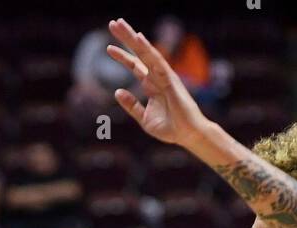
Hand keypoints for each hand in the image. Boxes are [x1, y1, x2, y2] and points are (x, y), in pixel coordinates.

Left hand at [106, 17, 212, 149]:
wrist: (187, 135)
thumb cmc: (170, 128)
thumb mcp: (144, 119)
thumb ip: (131, 106)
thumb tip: (117, 91)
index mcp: (151, 85)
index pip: (135, 65)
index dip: (122, 56)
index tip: (108, 48)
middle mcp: (157, 76)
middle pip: (139, 53)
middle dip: (126, 38)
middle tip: (113, 23)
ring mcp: (164, 75)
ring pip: (146, 52)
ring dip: (133, 37)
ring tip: (120, 24)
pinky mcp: (170, 78)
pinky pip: (157, 61)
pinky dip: (148, 48)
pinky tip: (138, 38)